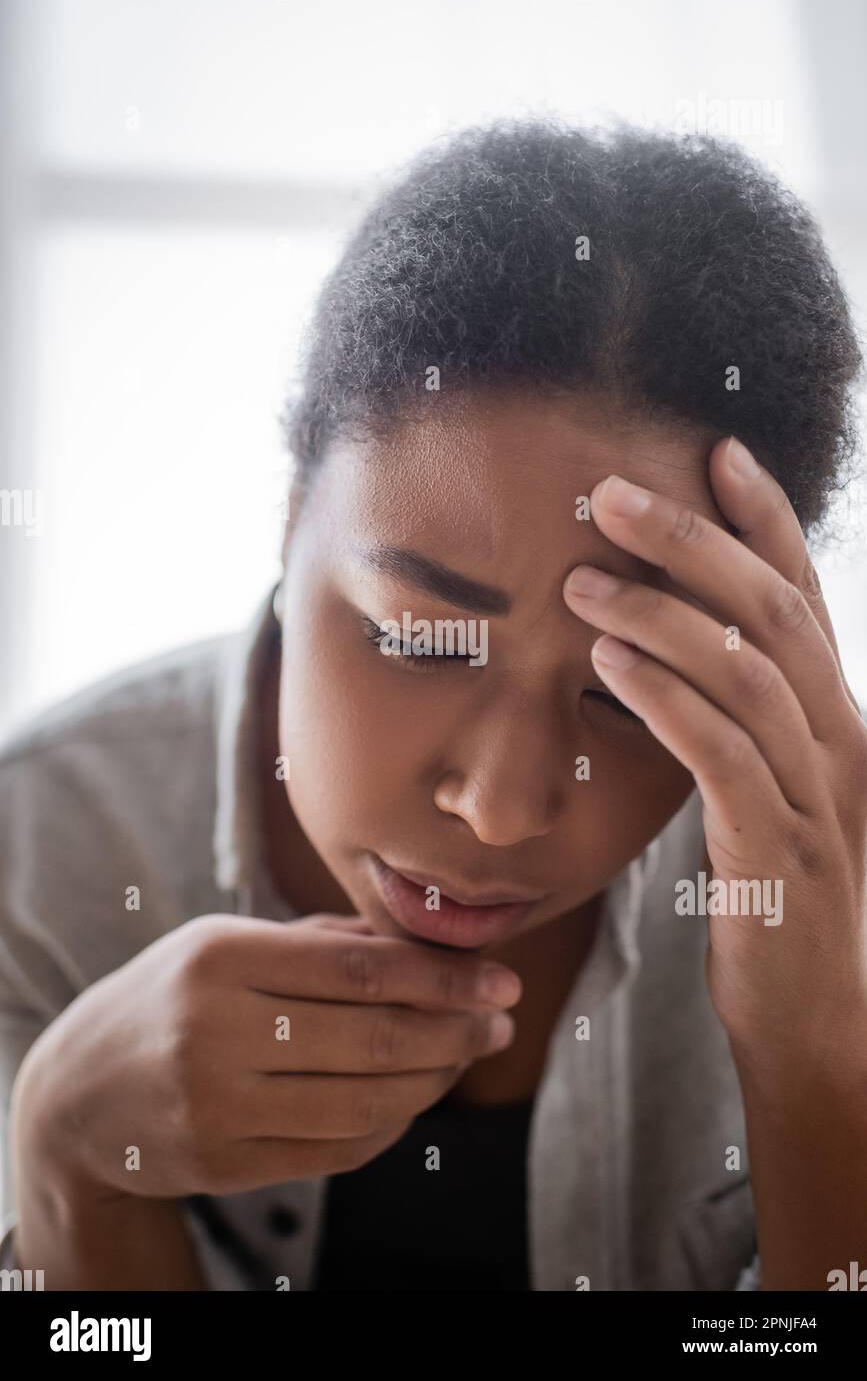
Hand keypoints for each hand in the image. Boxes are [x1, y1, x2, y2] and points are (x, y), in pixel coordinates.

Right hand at [13, 912, 519, 1201]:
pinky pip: (337, 1151)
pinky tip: (416, 1094)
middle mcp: (215, 1032)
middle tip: (500, 1020)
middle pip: (372, 1038)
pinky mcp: (224, 1164)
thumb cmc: (175, 997)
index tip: (499, 980)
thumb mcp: (229, 943)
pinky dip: (391, 1124)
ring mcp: (218, 1107)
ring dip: (435, 1081)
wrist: (81, 1093)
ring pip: (364, 1102)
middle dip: (455, 1030)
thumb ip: (326, 942)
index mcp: (221, 959)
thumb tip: (432, 947)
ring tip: (467, 1054)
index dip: (442, 978)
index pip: (359, 969)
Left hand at [563, 437, 866, 1072]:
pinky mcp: (776, 850)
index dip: (765, 519)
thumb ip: (738, 726)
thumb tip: (673, 659)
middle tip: (612, 490)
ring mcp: (814, 795)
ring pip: (746, 671)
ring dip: (661, 613)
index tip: (716, 449)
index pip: (803, 596)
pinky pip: (722, 753)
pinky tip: (608, 662)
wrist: (816, 1017)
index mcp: (833, 720)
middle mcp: (837, 740)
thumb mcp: (766, 796)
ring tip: (582, 578)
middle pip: (771, 611)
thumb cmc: (773, 902)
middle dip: (695, 542)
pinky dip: (667, 697)